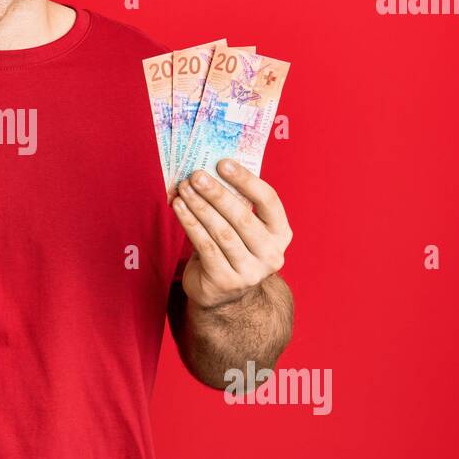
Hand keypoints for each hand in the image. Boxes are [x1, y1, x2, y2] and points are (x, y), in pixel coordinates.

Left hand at [171, 158, 291, 308]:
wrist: (223, 295)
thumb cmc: (231, 249)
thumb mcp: (241, 228)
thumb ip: (235, 203)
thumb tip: (208, 170)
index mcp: (280, 233)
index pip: (268, 201)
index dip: (246, 180)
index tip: (222, 163)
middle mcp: (271, 254)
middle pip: (242, 217)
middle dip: (216, 193)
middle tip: (196, 175)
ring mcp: (250, 271)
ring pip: (221, 232)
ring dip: (199, 207)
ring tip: (183, 188)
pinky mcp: (226, 281)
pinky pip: (205, 246)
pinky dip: (190, 224)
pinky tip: (178, 207)